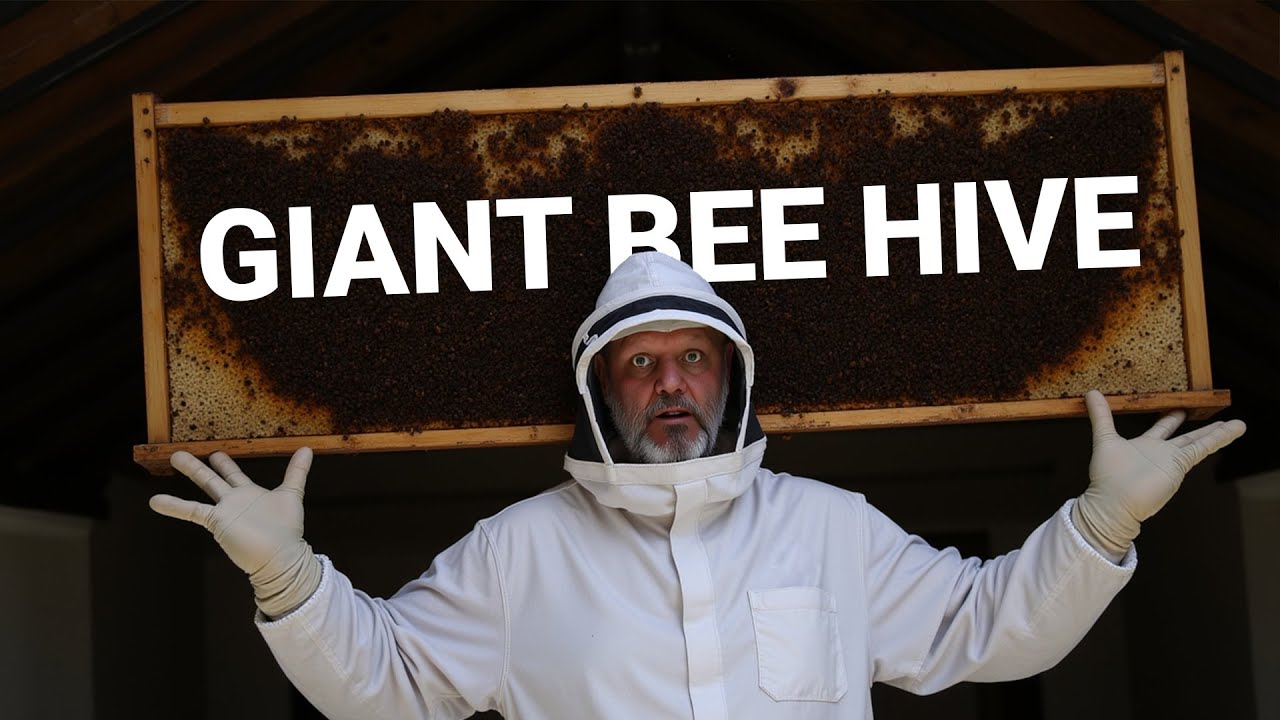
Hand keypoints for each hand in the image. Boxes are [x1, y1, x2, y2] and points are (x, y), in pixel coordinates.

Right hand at [150, 447, 321, 617]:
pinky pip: (192, 511)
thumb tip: (308, 448)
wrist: (280, 557)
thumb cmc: (287, 529)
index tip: (216, 452)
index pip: (235, 475)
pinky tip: (155, 501)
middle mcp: (235, 500)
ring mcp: (225, 510)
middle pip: (214, 478)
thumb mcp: (292, 494)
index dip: (226, 464)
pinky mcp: (217, 522)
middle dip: (199, 466)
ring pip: (204, 487)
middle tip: (179, 453)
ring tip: (173, 457)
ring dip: (191, 472)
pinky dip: (174, 506)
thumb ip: (297, 472)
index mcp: (251, 494)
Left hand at [1072, 390, 1246, 561]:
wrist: (1112, 503)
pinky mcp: (1179, 465)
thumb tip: (1091, 393)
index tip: (1180, 408)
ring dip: (1218, 433)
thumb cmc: (1106, 477)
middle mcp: (1160, 453)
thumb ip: (1100, 416)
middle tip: (1219, 419)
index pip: (1161, 428)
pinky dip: (1218, 439)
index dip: (1170, 418)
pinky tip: (1233, 429)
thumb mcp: (1104, 439)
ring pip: (1199, 442)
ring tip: (1237, 424)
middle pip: (1186, 436)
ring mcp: (1171, 460)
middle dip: (1202, 428)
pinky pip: (1202, 449)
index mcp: (1144, 446)